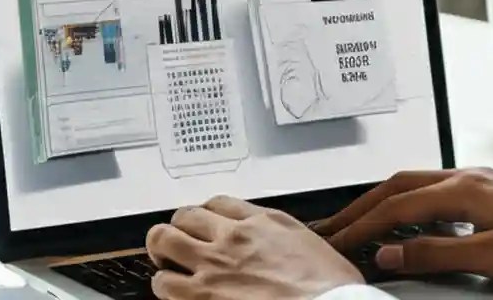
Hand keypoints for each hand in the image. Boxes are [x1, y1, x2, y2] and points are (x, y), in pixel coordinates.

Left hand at [146, 195, 364, 299]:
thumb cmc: (329, 288)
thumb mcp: (311, 246)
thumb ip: (283, 238)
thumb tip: (275, 245)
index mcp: (265, 221)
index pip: (220, 202)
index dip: (207, 214)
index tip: (207, 224)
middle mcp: (235, 236)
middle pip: (186, 215)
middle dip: (179, 228)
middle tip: (180, 242)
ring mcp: (214, 264)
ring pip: (163, 240)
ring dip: (164, 252)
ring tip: (169, 264)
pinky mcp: (200, 295)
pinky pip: (162, 283)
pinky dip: (164, 285)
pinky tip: (174, 291)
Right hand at [311, 167, 492, 281]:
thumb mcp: (486, 257)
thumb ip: (433, 254)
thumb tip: (388, 254)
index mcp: (464, 188)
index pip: (397, 207)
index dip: (362, 225)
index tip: (337, 241)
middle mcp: (470, 175)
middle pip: (400, 185)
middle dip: (364, 204)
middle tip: (335, 224)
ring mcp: (483, 179)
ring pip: (419, 183)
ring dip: (387, 201)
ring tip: (363, 220)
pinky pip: (439, 188)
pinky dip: (413, 202)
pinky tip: (412, 219)